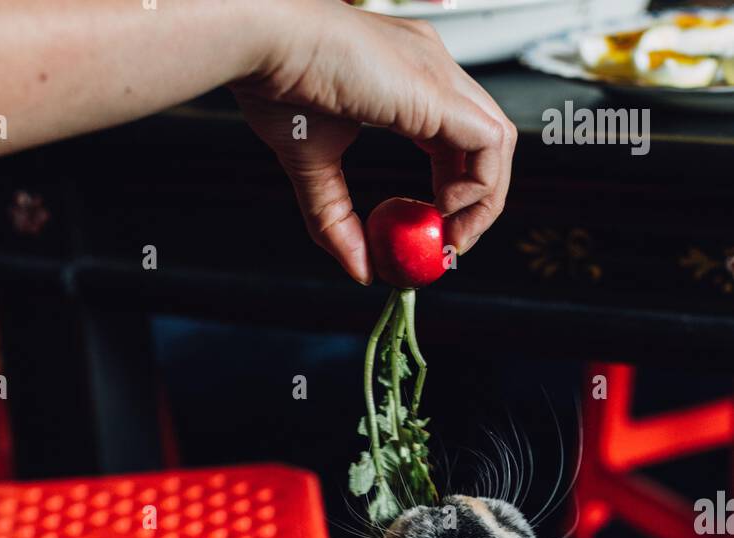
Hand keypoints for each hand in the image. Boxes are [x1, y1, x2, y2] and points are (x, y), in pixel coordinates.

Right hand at [235, 0, 516, 282]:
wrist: (263, 45)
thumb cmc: (277, 82)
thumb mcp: (312, 168)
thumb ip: (337, 221)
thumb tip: (360, 269)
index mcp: (408, 81)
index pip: (456, 141)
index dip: (454, 194)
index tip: (431, 233)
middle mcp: (432, 71)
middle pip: (485, 144)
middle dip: (476, 205)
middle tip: (449, 246)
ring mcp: (438, 75)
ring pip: (497, 143)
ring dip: (483, 201)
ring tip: (449, 233)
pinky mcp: (437, 92)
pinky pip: (490, 143)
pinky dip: (479, 186)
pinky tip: (443, 207)